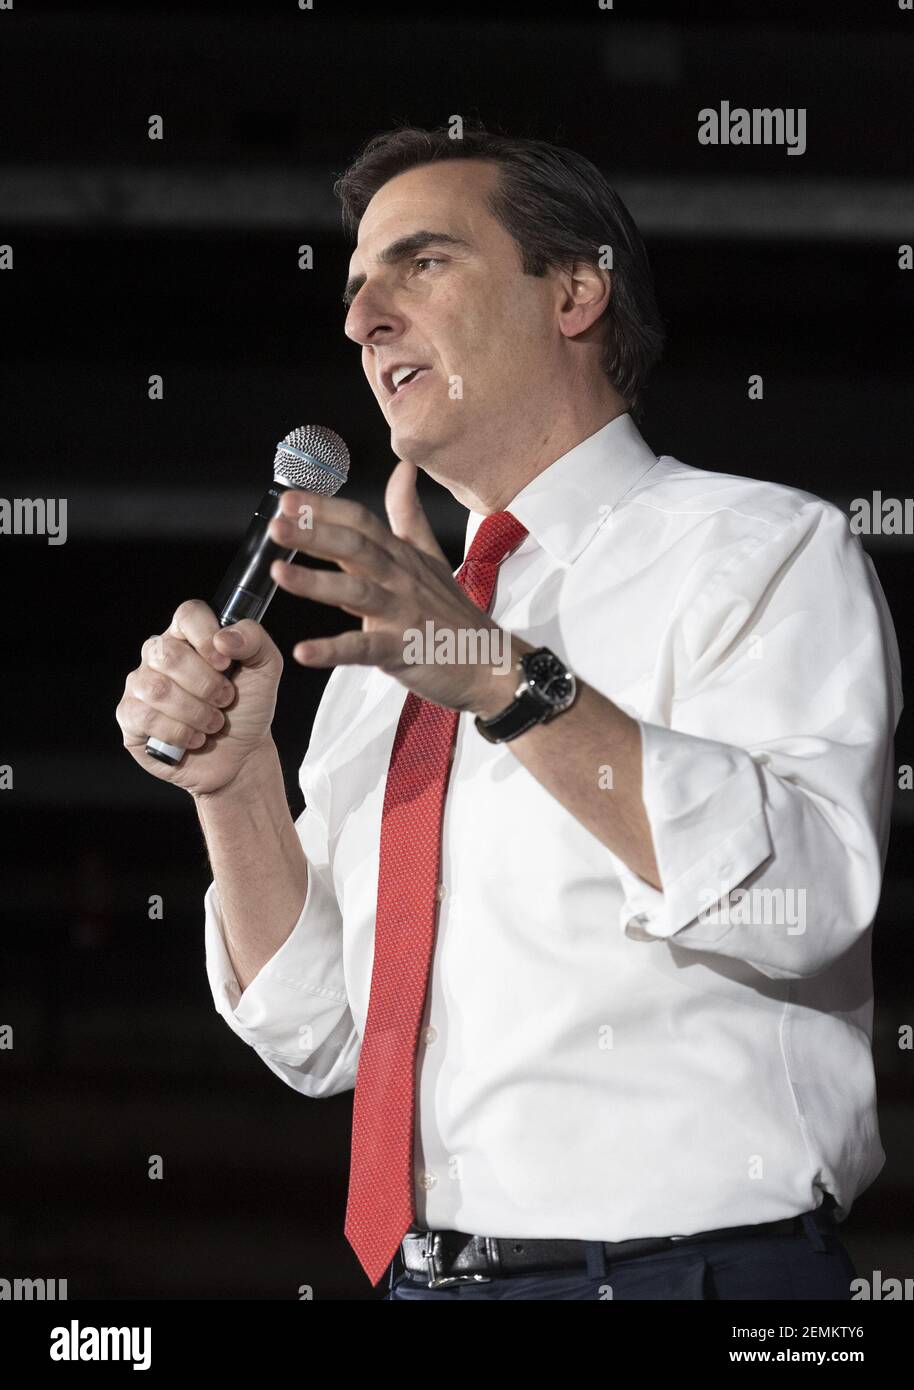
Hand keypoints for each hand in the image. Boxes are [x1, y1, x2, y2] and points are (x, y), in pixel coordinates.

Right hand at [116, 600, 282, 795]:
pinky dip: (178, 732)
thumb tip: (224, 638)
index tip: (225, 664)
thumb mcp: (265, 669)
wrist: (240, 755)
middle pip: (169, 654)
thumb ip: (254, 640)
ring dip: (196, 713)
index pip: (188, 615)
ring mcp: (140, 684)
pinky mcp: (130, 716)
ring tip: (212, 723)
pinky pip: (145, 717)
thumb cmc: (248, 708)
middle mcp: (159, 655)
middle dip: (206, 685)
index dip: (206, 637)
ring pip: (157, 689)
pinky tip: (193, 738)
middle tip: (225, 700)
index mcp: (190, 636)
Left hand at [266, 459, 512, 712]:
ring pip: (357, 591)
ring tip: (278, 572)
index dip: (325, 508)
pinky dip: (333, 650)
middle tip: (276, 526)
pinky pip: (364, 649)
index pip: (361, 522)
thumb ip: (408, 514)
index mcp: (401, 556)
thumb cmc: (452, 612)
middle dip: (315, 534)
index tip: (288, 499)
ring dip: (316, 582)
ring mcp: (402, 613)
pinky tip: (303, 651)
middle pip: (356, 547)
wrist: (489, 662)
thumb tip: (403, 465)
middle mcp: (400, 578)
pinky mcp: (403, 650)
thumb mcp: (430, 556)